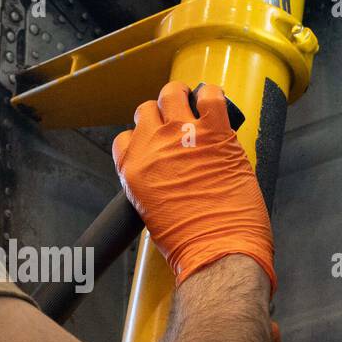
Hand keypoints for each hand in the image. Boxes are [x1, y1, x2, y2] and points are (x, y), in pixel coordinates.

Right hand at [112, 81, 275, 291]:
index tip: (153, 144)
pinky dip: (212, 94)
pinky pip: (209, 95)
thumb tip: (166, 175)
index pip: (124, 139)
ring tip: (192, 102)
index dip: (141, 138)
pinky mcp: (215, 131)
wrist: (217, 248)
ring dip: (181, 95)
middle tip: (175, 122)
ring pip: (172, 93)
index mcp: (133, 171)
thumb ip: (153, 186)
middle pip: (145, 111)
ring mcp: (183, 135)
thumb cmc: (189, 242)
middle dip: (159, 114)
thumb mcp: (152, 214)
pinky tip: (215, 102)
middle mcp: (152, 148)